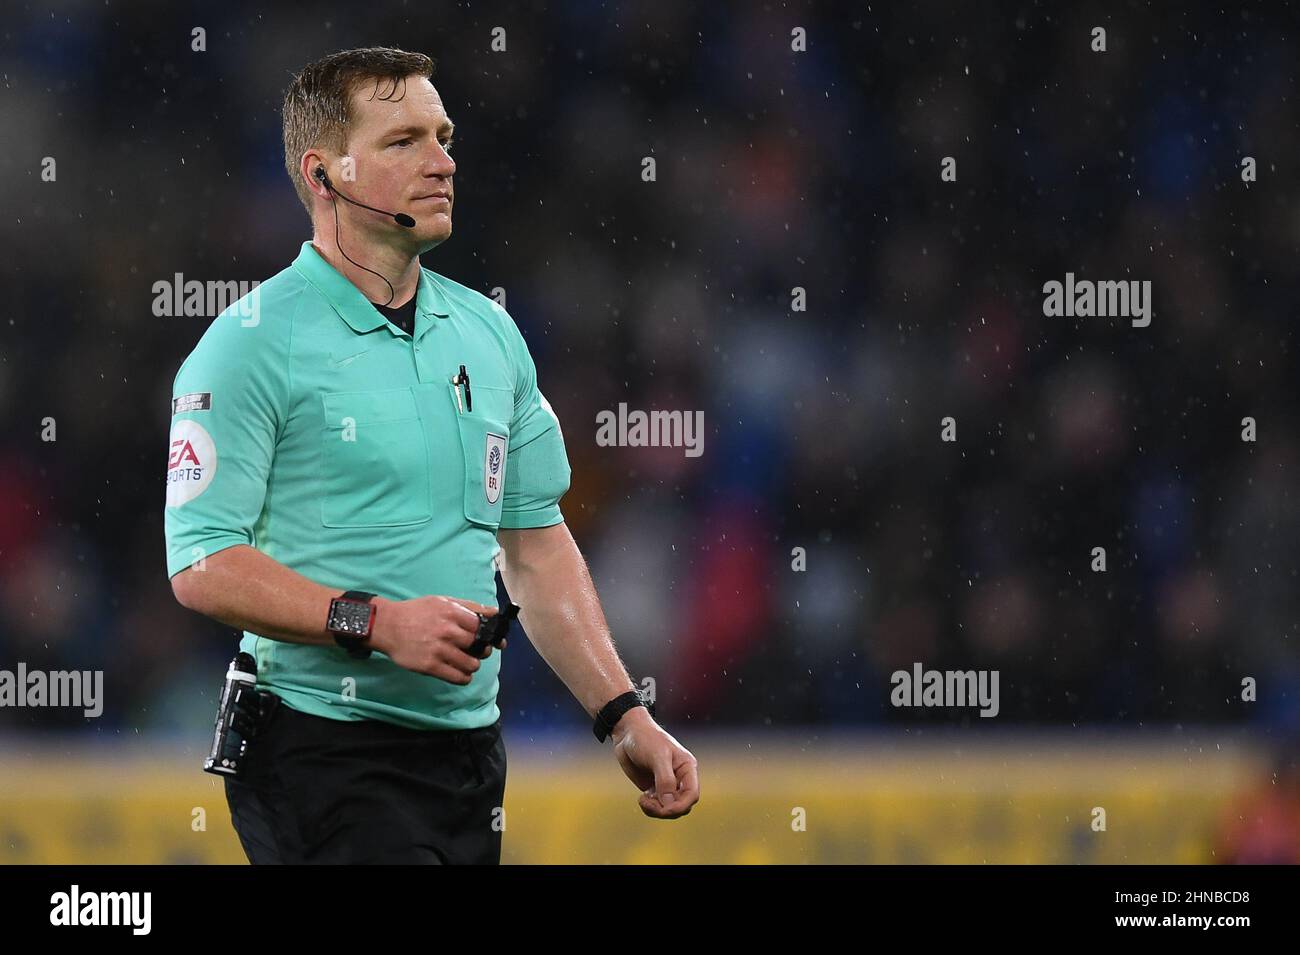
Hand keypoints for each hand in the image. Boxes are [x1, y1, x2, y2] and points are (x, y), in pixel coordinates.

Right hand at [368, 595, 504, 683]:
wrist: (387, 625)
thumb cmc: (417, 613)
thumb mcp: (443, 601)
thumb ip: (470, 607)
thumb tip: (495, 613)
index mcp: (452, 612)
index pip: (482, 628)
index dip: (486, 634)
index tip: (485, 638)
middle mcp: (447, 631)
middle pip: (479, 647)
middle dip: (480, 650)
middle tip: (474, 650)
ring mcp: (439, 650)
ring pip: (471, 665)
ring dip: (472, 665)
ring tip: (465, 662)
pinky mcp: (430, 666)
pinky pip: (458, 677)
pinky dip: (463, 677)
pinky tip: (460, 673)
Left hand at [609, 707, 699, 818]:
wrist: (627, 733)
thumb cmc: (646, 739)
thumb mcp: (657, 756)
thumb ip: (665, 779)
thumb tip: (668, 804)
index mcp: (687, 768)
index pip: (692, 794)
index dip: (681, 806)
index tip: (664, 809)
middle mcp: (680, 778)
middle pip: (682, 805)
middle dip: (666, 810)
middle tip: (647, 803)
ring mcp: (667, 785)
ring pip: (670, 809)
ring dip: (656, 810)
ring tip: (643, 800)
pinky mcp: (654, 789)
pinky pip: (658, 807)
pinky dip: (650, 807)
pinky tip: (642, 797)